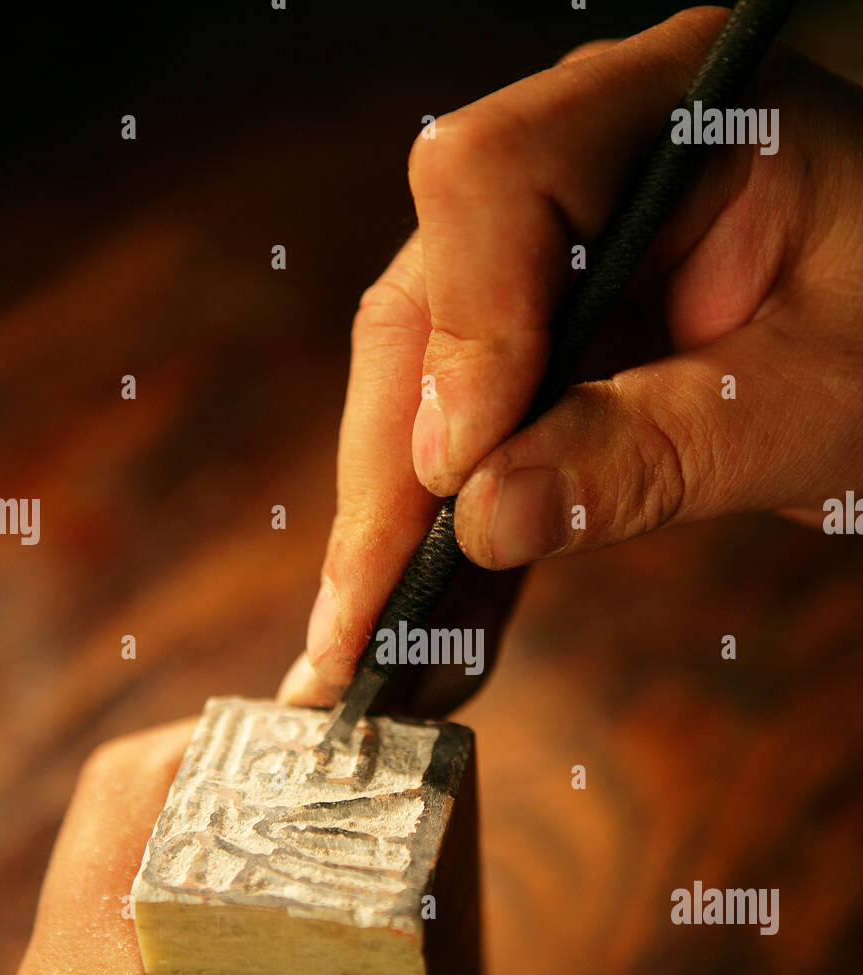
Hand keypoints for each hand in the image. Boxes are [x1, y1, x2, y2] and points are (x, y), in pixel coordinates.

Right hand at [280, 6, 862, 711]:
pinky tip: (429, 629)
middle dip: (392, 474)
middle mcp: (587, 170)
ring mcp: (558, 261)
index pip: (498, 181)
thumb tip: (485, 517)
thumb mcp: (817, 404)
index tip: (459, 477)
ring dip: (396, 525)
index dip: (461, 333)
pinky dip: (449, 536)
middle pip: (430, 304)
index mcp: (673, 121)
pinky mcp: (551, 345)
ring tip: (370, 648)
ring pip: (423, 383)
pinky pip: (471, 436)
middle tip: (361, 618)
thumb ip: (658, 451)